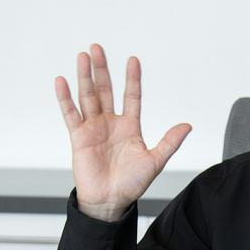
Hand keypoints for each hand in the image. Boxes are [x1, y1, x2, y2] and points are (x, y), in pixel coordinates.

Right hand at [54, 44, 191, 221]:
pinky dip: (65, 98)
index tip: (133, 60)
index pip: (131, 96)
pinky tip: (62, 82)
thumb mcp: (155, 161)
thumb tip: (187, 126)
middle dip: (102, 69)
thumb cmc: (132, 184)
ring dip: (84, 76)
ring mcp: (93, 128)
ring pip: (88, 96)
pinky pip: (71, 114)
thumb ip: (170, 142)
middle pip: (105, 90)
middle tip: (97, 48)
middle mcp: (110, 123)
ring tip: (82, 57)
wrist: (110, 201)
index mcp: (130, 127)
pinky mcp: (78, 137)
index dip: (132, 79)